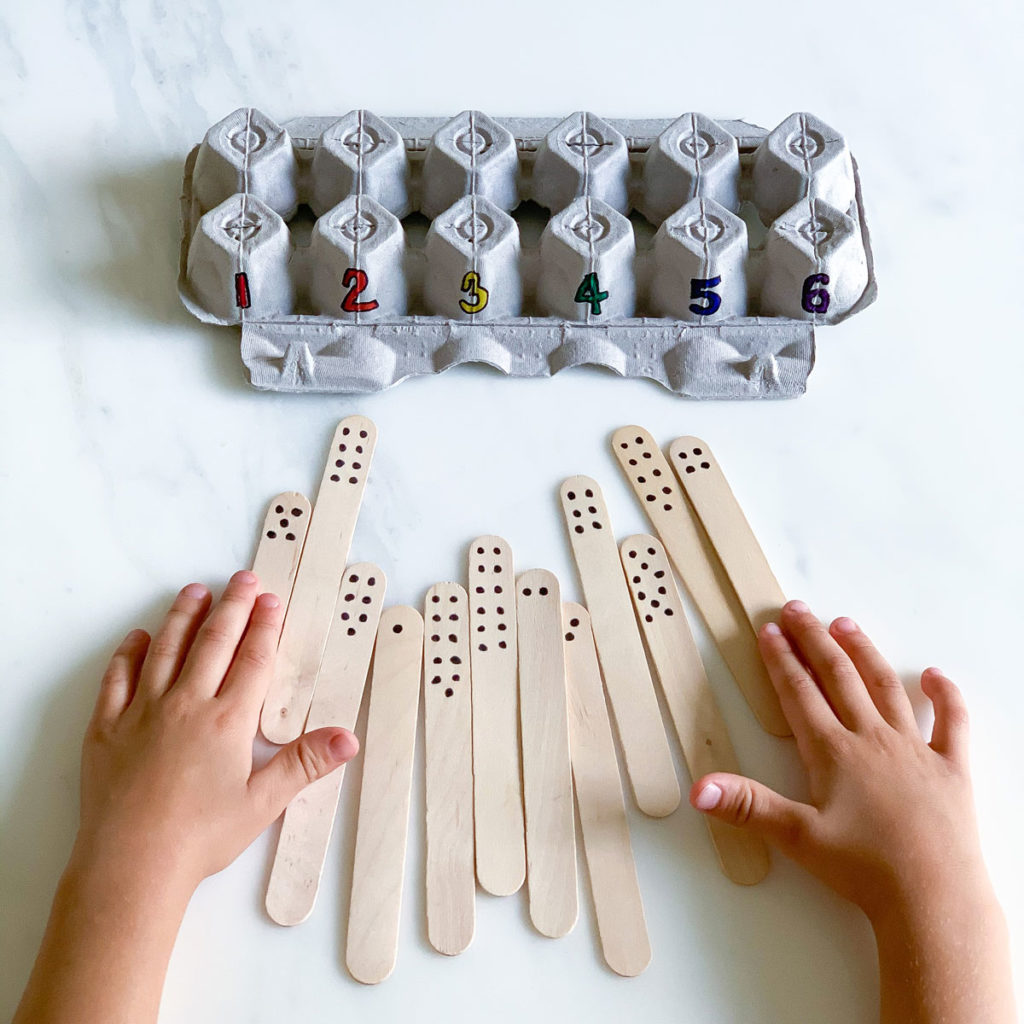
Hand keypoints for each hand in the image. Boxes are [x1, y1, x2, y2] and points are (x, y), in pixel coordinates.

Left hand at [71, 570, 358, 894]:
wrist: (130, 865)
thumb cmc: (199, 837)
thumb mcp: (263, 802)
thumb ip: (305, 763)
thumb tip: (348, 738)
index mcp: (227, 720)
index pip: (252, 659)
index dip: (264, 626)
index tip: (270, 600)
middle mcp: (186, 704)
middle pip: (213, 642)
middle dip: (232, 606)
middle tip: (242, 580)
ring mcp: (143, 712)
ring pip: (166, 649)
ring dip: (183, 617)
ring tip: (195, 591)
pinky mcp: (107, 728)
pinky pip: (117, 678)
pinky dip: (129, 654)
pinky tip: (139, 638)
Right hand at [690, 600, 982, 920]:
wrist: (934, 900)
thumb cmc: (865, 871)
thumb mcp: (797, 838)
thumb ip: (747, 806)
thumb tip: (700, 788)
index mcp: (834, 753)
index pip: (799, 694)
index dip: (781, 661)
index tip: (769, 631)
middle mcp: (872, 740)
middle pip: (838, 677)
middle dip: (814, 641)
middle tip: (797, 610)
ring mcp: (914, 750)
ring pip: (885, 688)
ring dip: (864, 653)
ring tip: (845, 624)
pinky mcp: (952, 769)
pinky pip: (953, 724)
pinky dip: (946, 696)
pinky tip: (935, 676)